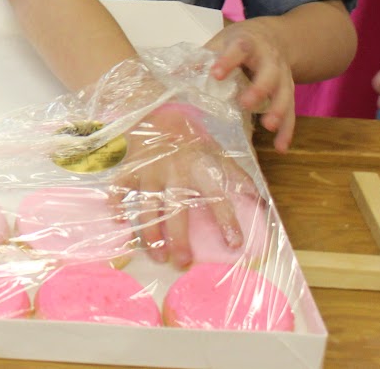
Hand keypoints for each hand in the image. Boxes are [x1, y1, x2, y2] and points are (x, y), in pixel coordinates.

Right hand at [115, 103, 252, 267]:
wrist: (160, 116)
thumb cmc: (193, 143)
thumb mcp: (220, 156)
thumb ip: (239, 180)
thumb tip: (262, 204)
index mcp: (201, 169)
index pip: (218, 198)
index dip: (227, 220)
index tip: (235, 244)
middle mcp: (175, 173)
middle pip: (176, 209)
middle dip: (178, 238)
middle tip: (182, 262)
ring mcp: (150, 172)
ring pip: (148, 206)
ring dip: (150, 233)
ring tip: (156, 256)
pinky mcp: (131, 170)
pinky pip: (121, 188)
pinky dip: (117, 204)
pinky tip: (119, 222)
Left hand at [206, 20, 295, 151]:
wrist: (272, 36)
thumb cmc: (240, 41)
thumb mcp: (221, 41)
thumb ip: (202, 57)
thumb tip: (174, 75)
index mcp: (248, 44)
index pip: (239, 49)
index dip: (227, 61)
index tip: (215, 74)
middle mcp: (269, 59)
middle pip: (269, 73)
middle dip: (259, 88)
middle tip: (246, 104)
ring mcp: (282, 76)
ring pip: (284, 93)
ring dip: (278, 110)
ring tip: (268, 126)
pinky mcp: (288, 92)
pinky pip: (291, 111)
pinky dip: (287, 129)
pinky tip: (280, 146)